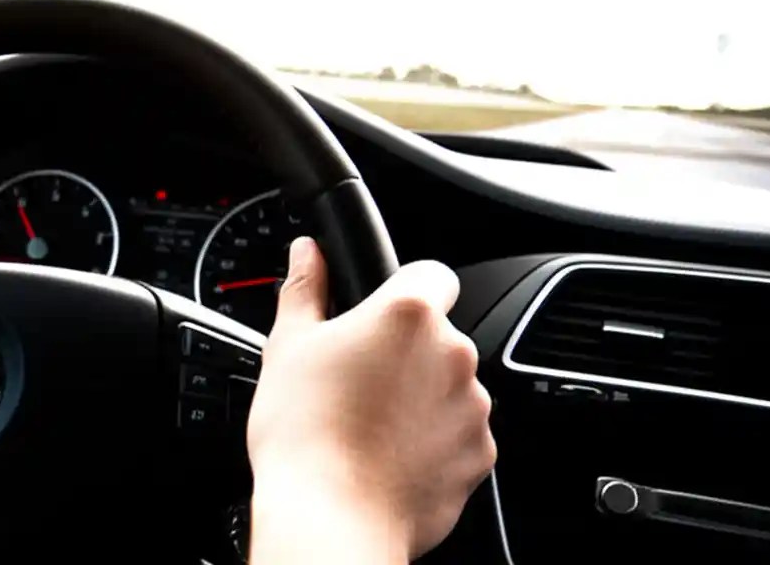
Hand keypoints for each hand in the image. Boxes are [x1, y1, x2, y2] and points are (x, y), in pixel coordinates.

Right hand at [247, 237, 495, 563]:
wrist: (330, 515)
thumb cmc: (304, 431)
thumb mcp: (289, 346)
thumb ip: (304, 289)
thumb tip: (307, 253)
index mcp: (407, 313)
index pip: (430, 273)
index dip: (404, 290)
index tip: (379, 316)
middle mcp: (453, 353)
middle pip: (439, 335)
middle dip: (406, 352)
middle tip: (358, 380)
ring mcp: (472, 406)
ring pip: (450, 385)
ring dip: (422, 396)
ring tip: (370, 424)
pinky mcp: (480, 454)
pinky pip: (460, 434)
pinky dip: (434, 441)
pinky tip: (390, 454)